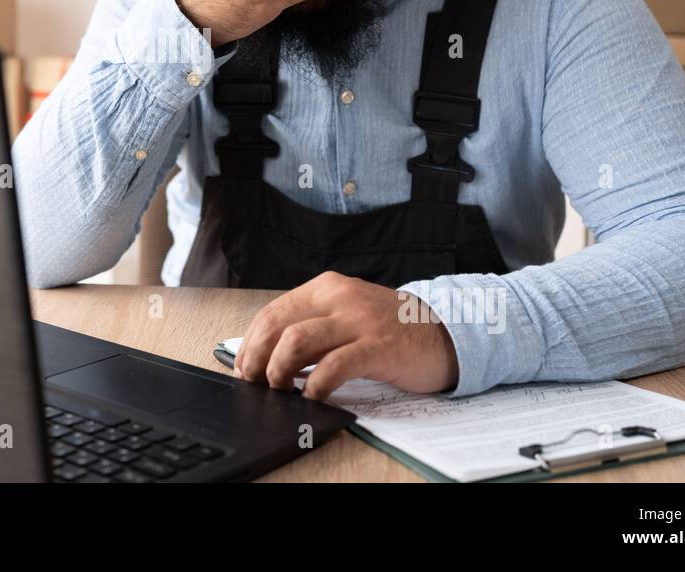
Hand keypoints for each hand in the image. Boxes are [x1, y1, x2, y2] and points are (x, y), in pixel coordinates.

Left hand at [232, 272, 460, 399]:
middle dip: (256, 357)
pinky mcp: (378, 346)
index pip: (272, 312)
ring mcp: (359, 320)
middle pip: (278, 325)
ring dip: (279, 370)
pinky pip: (334, 366)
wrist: (443, 331)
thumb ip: (312, 328)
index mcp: (326, 288)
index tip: (241, 367)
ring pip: (297, 341)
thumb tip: (268, 357)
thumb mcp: (345, 316)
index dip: (250, 342)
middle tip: (253, 383)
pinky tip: (311, 397)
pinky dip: (315, 385)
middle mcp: (339, 297)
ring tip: (279, 390)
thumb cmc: (388, 329)